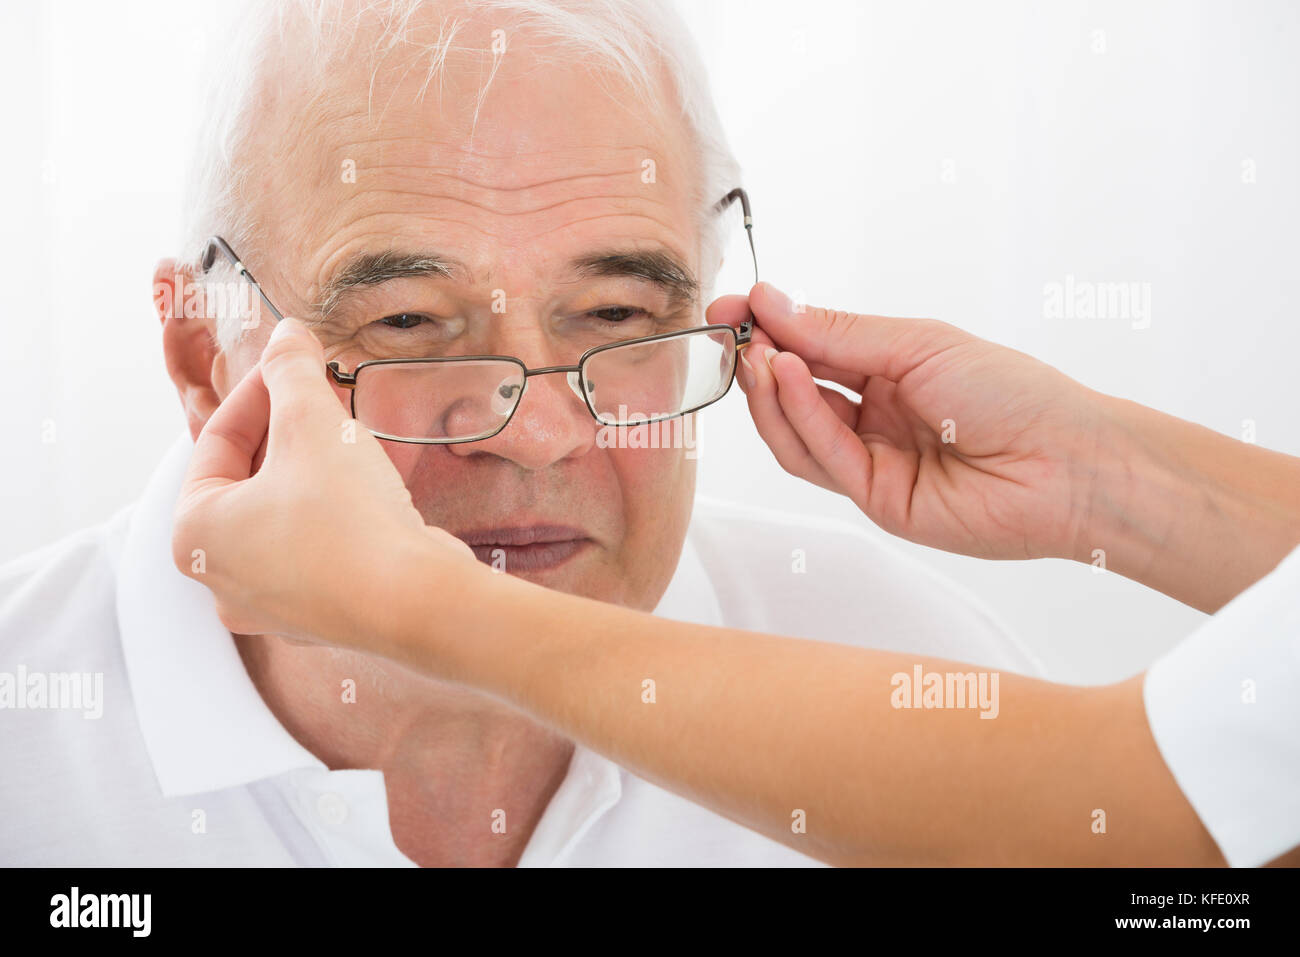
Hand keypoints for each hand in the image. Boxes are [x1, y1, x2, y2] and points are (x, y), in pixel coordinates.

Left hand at [172, 318, 476, 648]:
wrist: (416, 602)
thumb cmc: (348, 519)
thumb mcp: (313, 423)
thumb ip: (292, 371)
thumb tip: (287, 334)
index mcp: (194, 533)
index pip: (217, 441)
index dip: (258, 390)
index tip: (294, 364)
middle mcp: (220, 578)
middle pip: (245, 480)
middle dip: (284, 431)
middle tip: (322, 397)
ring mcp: (270, 605)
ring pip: (280, 515)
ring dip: (308, 471)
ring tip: (346, 437)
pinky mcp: (319, 616)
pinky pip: (312, 549)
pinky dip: (329, 513)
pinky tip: (365, 489)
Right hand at [710, 284, 1102, 561]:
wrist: (1066, 461)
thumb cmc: (1012, 392)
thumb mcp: (917, 343)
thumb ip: (838, 334)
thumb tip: (772, 304)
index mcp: (890, 373)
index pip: (812, 351)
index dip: (770, 331)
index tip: (731, 308)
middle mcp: (876, 419)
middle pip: (796, 395)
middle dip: (761, 361)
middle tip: (734, 329)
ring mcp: (874, 462)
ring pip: (797, 433)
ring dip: (771, 392)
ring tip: (759, 352)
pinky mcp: (875, 500)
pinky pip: (823, 458)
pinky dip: (799, 416)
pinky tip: (789, 376)